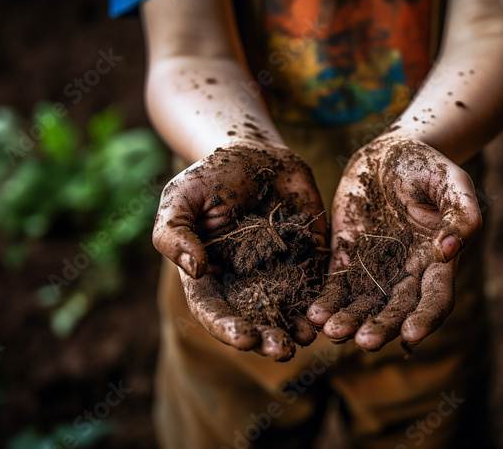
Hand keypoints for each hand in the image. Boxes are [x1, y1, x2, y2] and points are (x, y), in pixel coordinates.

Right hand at [153, 139, 326, 360]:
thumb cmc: (211, 175)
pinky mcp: (307, 261)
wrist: (258, 153)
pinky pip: (316, 287)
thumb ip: (174, 233)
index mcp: (208, 276)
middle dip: (267, 339)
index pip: (214, 312)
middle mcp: (242, 284)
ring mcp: (276, 275)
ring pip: (287, 312)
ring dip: (295, 329)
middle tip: (282, 349)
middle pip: (253, 321)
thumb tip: (195, 269)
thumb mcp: (180, 197)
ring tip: (306, 337)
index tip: (243, 337)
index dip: (227, 328)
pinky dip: (321, 303)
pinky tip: (328, 313)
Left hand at [308, 136, 481, 350]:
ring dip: (349, 320)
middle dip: (381, 327)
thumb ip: (461, 215)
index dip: (425, 319)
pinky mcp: (345, 257)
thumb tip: (447, 252)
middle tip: (364, 341)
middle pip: (394, 310)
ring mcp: (374, 268)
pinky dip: (325, 301)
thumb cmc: (427, 165)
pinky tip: (313, 314)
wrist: (388, 152)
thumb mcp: (452, 182)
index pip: (435, 300)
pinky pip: (335, 285)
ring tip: (333, 331)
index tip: (411, 334)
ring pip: (362, 304)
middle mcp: (406, 274)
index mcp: (437, 262)